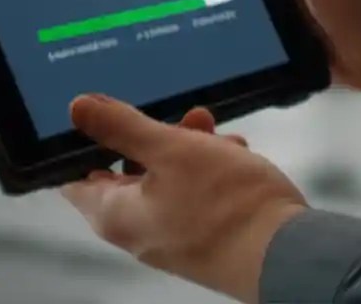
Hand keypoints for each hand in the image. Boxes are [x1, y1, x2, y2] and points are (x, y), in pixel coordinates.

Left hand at [61, 95, 305, 303]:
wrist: (284, 253)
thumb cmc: (224, 204)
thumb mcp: (170, 148)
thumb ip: (121, 126)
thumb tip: (78, 108)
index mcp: (114, 214)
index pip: (76, 177)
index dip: (86, 144)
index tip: (107, 117)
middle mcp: (136, 232)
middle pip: (129, 172)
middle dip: (158, 137)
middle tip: (186, 118)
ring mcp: (171, 239)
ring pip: (167, 181)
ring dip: (190, 150)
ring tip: (219, 134)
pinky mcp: (202, 239)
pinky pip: (193, 197)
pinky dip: (209, 172)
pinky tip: (234, 155)